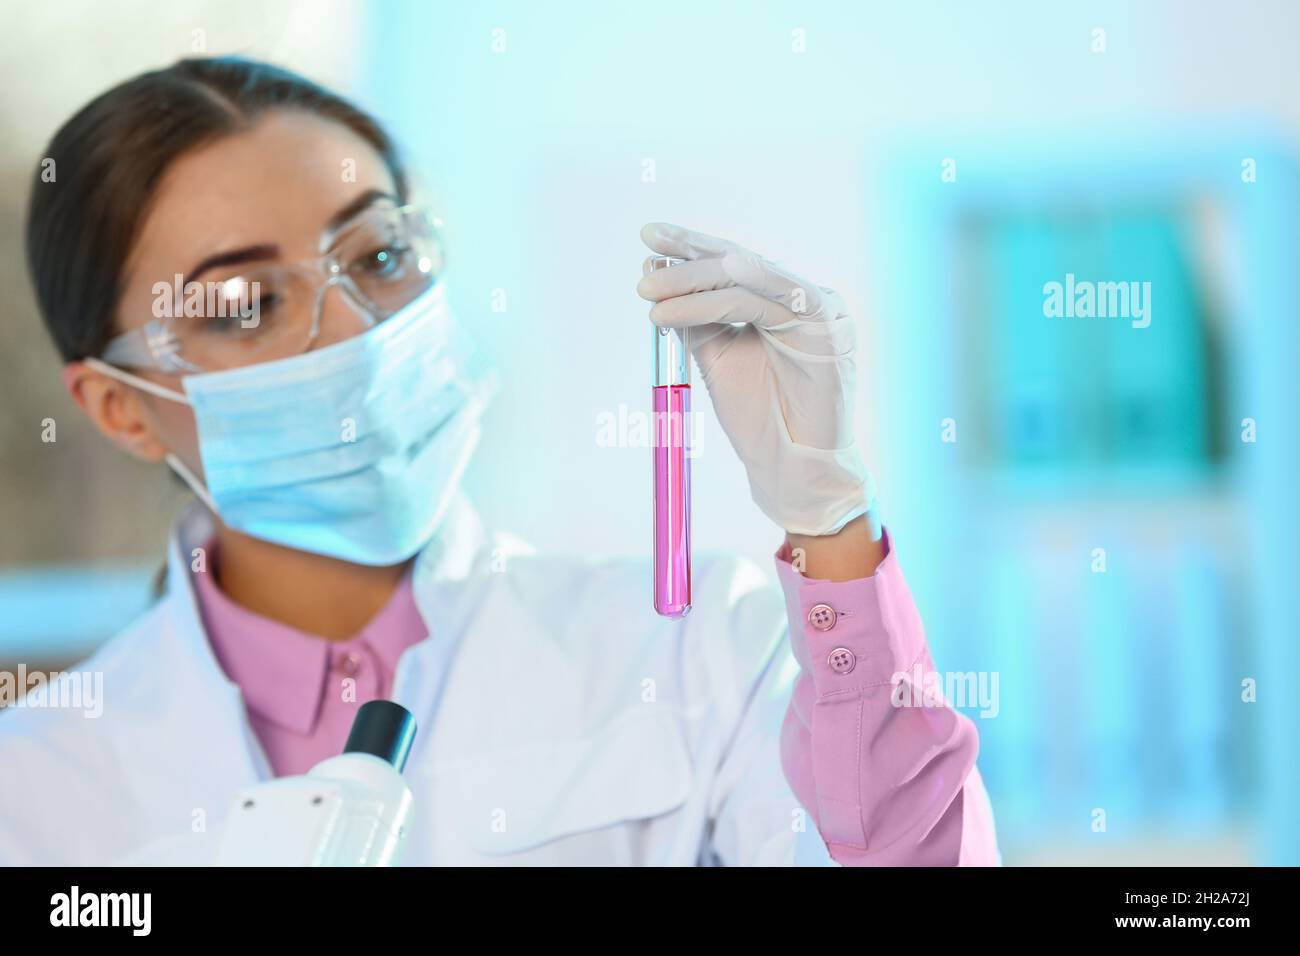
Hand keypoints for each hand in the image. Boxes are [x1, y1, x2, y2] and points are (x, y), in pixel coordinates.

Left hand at [636, 222, 874, 536]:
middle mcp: (802, 296)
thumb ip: (697, 319)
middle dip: (689, 253)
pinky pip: (766, 300)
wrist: (791, 466)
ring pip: (746, 277)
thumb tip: (657, 277)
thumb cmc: (760, 418)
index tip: (648, 241)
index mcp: (780, 301)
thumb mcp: (717, 357)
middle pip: (739, 261)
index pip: (732, 264)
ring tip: (649, 291)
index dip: (691, 248)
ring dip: (693, 281)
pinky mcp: (827, 324)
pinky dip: (720, 298)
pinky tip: (679, 305)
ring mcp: (818, 307)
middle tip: (645, 252)